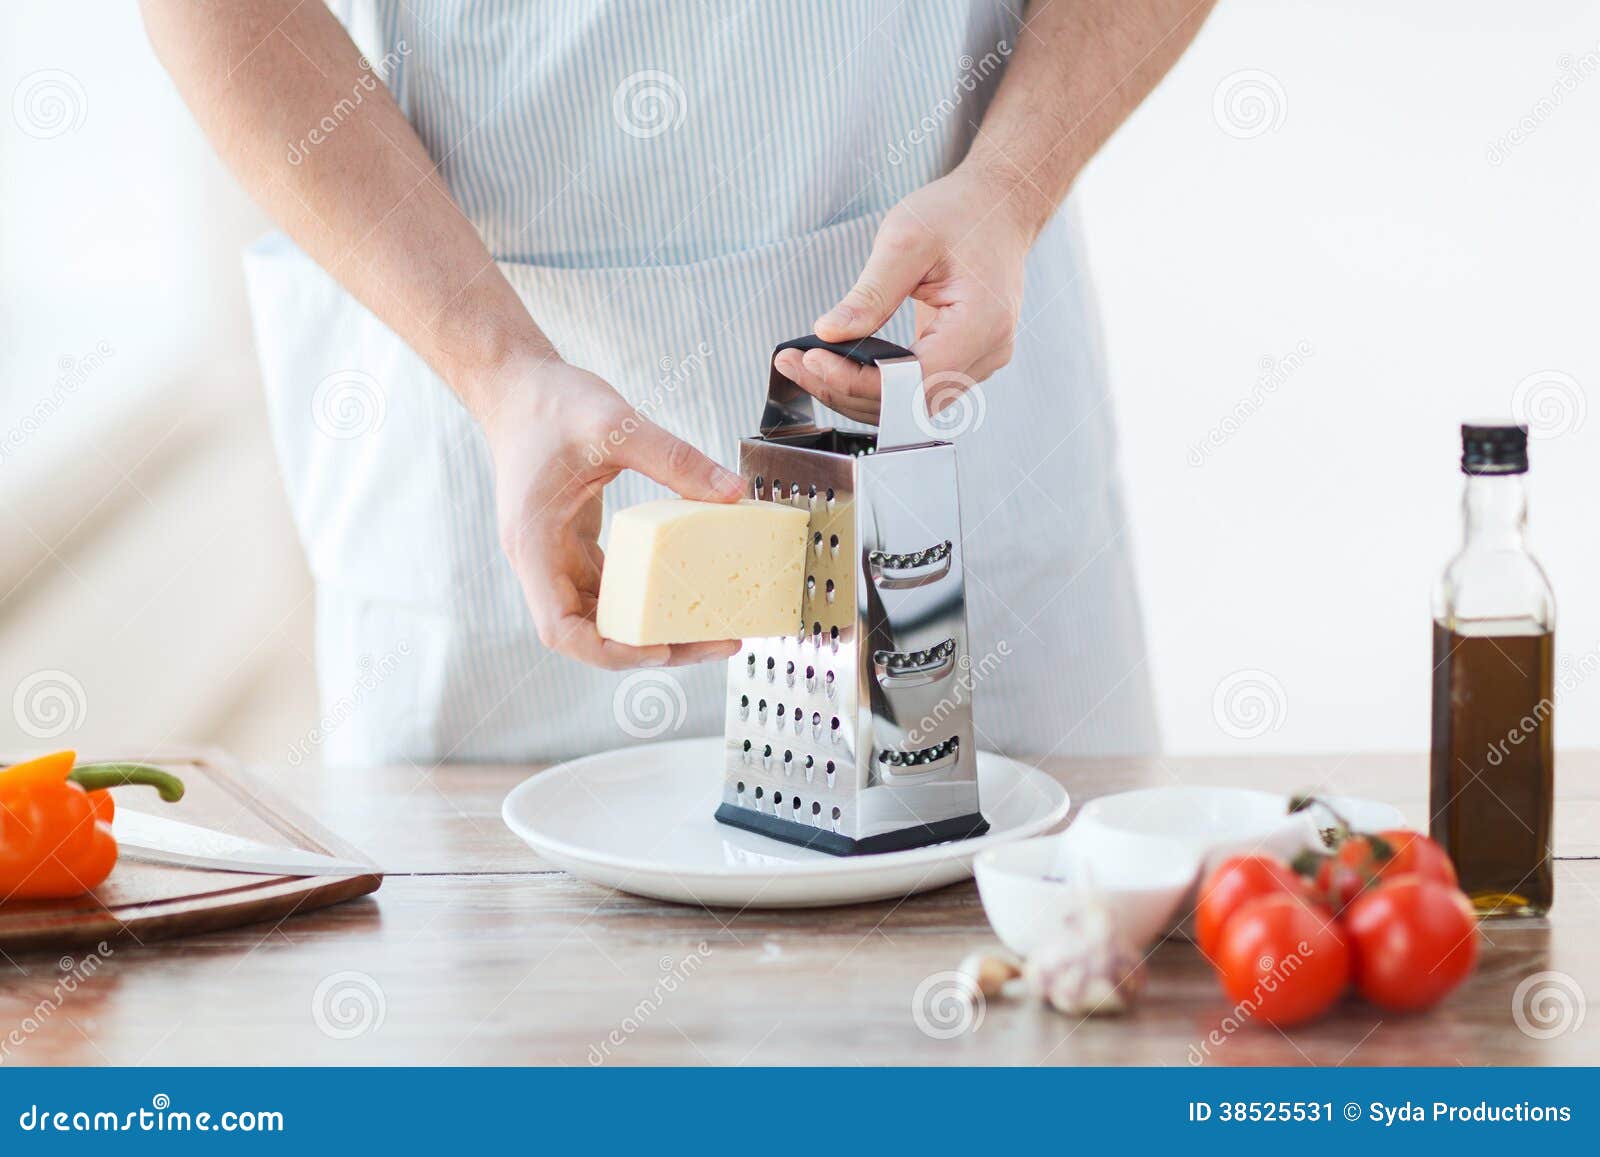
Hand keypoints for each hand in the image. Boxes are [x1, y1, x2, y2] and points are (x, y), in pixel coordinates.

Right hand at [480, 354, 745, 669]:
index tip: (657, 647)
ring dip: (652, 627)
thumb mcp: (615, 424)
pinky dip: (647, 596)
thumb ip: (674, 458)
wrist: (518, 384)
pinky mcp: (575, 544)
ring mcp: (557, 556)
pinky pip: (613, 585)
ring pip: (603, 615)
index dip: (609, 650)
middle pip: (591, 633)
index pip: (561, 629)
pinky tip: (686, 589)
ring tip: (712, 624)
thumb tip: (732, 493)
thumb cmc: (549, 403)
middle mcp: (542, 561)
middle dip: (651, 646)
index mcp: (535, 545)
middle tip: (715, 640)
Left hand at [774, 167, 1034, 423]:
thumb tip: (829, 333)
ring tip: (806, 365)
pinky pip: (914, 391)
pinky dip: (873, 385)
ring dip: (854, 393)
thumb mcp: (906, 239)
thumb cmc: (960, 213)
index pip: (912, 380)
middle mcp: (987, 352)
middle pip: (908, 404)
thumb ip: (870, 293)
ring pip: (908, 406)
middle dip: (845, 390)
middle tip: (794, 364)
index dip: (858, 380)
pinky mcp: (963, 362)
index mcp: (982, 323)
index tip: (813, 359)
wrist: (998, 207)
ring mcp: (978, 362)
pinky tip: (838, 366)